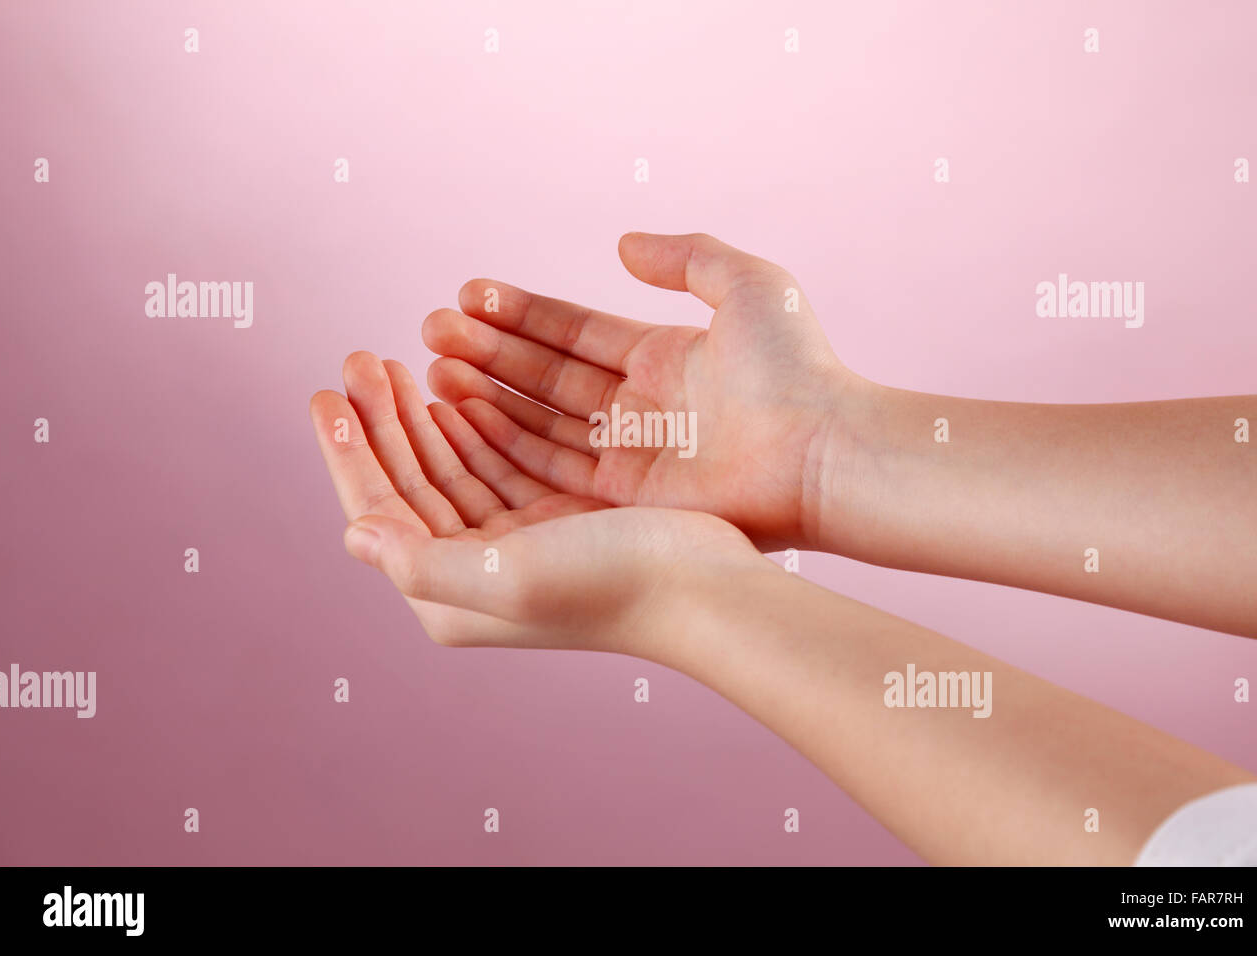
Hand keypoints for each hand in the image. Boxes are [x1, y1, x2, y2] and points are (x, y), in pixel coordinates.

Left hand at [310, 351, 762, 652]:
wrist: (706, 589)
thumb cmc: (614, 583)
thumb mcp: (510, 578)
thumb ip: (422, 563)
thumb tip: (352, 534)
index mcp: (449, 596)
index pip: (378, 512)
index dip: (348, 452)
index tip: (325, 393)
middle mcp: (472, 575)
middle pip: (409, 485)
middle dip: (381, 422)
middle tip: (360, 359)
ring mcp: (511, 546)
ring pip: (447, 469)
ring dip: (421, 418)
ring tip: (398, 365)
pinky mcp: (549, 521)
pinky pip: (492, 465)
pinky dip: (472, 425)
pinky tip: (455, 393)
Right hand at [422, 232, 870, 550]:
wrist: (826, 452)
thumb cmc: (797, 367)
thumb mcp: (746, 285)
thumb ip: (684, 256)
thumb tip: (621, 244)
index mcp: (663, 357)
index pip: (573, 331)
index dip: (520, 313)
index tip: (466, 294)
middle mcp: (639, 407)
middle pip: (545, 376)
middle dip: (487, 352)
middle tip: (430, 330)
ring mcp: (630, 456)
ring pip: (538, 421)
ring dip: (485, 396)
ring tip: (430, 370)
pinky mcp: (626, 500)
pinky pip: (552, 467)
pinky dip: (506, 444)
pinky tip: (462, 417)